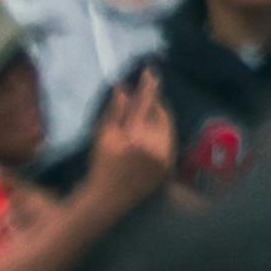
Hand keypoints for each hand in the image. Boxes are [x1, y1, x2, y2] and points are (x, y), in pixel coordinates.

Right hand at [81, 85, 182, 201]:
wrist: (108, 199)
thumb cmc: (100, 167)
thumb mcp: (102, 137)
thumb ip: (114, 112)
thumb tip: (124, 88)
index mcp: (136, 136)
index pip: (146, 103)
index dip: (148, 86)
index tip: (150, 71)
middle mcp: (156, 145)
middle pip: (161, 113)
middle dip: (155, 102)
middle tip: (147, 93)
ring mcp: (166, 156)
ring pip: (168, 126)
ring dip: (160, 116)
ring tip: (148, 112)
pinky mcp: (170, 165)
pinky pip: (169, 140)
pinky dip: (162, 132)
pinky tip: (151, 133)